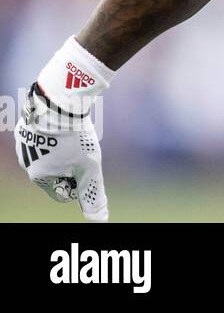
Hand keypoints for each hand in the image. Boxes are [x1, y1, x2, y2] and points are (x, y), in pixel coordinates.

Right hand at [13, 37, 113, 221]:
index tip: (86, 167)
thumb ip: (92, 194)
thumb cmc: (75, 137)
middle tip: (81, 149)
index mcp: (38, 177)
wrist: (60, 101)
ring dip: (65, 149)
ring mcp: (25, 143)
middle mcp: (26, 162)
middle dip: (72, 165)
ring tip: (73, 134)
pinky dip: (58, 134)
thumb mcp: (90, 168)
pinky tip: (65, 124)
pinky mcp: (28, 125)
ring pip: (52, 154)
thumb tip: (99, 220)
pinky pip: (47, 136)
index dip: (80, 183)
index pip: (63, 193)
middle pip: (57, 173)